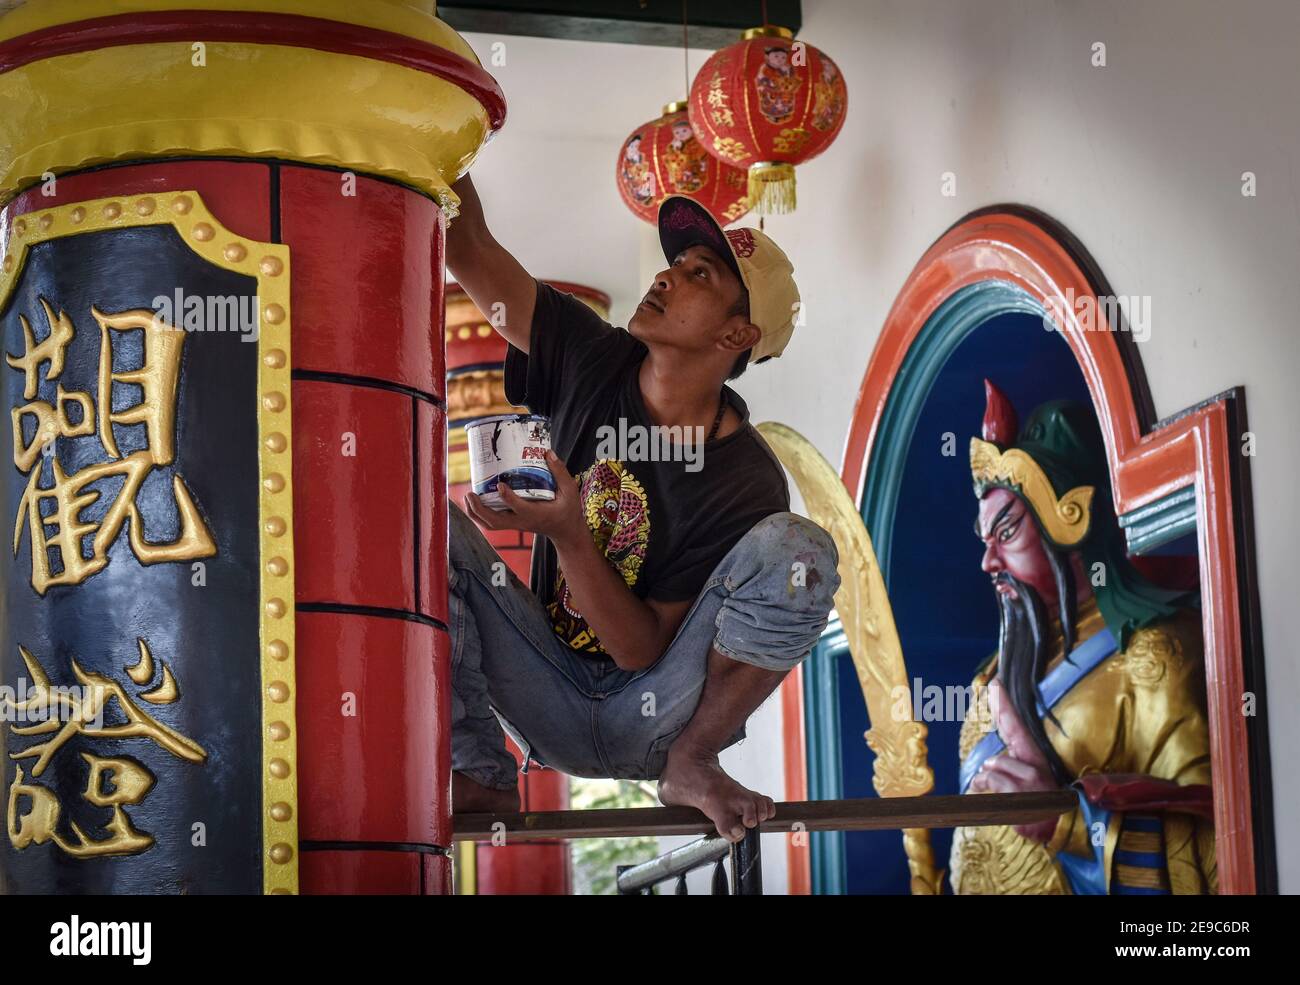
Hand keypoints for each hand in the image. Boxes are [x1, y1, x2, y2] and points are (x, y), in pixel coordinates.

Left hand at [464, 450, 587, 548]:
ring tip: (467, 497)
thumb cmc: (567, 510)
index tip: (500, 484)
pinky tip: (473, 502)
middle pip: (495, 521)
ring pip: (490, 524)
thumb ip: (560, 472)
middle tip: (470, 493)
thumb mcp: (570, 491)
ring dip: (475, 513)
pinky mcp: (512, 523)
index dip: (507, 497)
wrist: (564, 531)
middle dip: (480, 509)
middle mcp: (522, 521)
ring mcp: (515, 524)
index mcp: (536, 514)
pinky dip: (479, 515)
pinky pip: (491, 523)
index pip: (518, 508)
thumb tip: (548, 453)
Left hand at [967, 677, 1059, 841]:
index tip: (995, 683)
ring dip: (987, 781)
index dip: (1004, 704)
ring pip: (991, 770)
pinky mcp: (1018, 800)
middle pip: (1002, 749)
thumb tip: (986, 765)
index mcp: (1036, 759)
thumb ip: (1012, 766)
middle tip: (1005, 775)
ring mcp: (1027, 784)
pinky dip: (983, 791)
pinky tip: (996, 802)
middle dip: (997, 757)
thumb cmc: (1042, 802)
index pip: (1017, 726)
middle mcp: (1034, 768)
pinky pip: (989, 786)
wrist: (1062, 829)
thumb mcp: (1032, 780)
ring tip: (1002, 794)